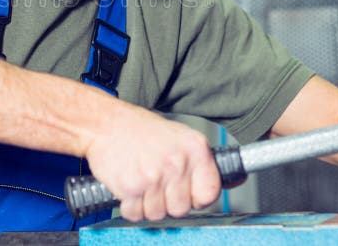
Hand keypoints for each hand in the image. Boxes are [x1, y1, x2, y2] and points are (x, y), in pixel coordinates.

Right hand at [83, 105, 220, 221]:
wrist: (105, 123)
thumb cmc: (140, 130)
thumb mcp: (179, 137)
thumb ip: (200, 162)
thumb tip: (233, 181)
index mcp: (195, 148)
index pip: (210, 193)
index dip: (195, 197)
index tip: (185, 191)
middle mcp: (177, 162)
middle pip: (182, 209)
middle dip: (167, 201)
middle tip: (155, 183)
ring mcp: (154, 176)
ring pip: (158, 214)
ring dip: (146, 204)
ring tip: (140, 180)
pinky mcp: (131, 187)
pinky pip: (135, 214)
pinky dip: (129, 206)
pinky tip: (127, 185)